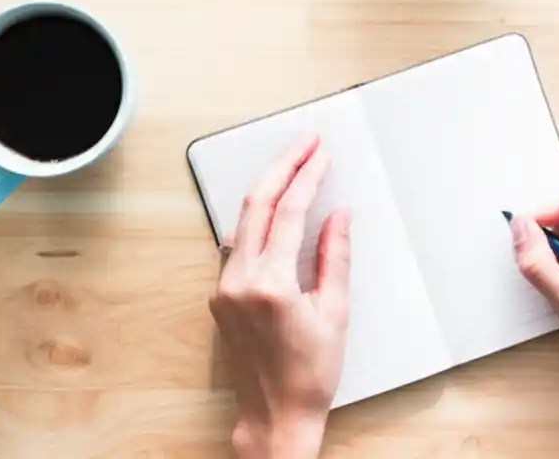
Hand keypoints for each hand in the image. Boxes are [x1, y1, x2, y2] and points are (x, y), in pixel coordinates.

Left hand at [210, 135, 350, 458]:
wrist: (275, 416)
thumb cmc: (310, 374)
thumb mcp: (335, 312)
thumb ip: (335, 256)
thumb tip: (339, 214)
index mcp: (271, 284)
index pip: (291, 211)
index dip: (308, 175)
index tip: (322, 153)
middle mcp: (239, 281)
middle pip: (258, 203)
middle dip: (283, 165)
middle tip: (306, 142)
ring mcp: (224, 288)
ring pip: (242, 220)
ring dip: (268, 189)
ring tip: (293, 166)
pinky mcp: (220, 296)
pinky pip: (236, 243)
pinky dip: (256, 219)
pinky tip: (273, 209)